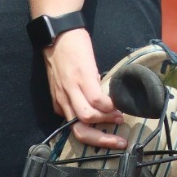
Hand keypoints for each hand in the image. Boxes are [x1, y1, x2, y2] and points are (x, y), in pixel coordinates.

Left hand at [49, 29, 127, 149]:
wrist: (58, 34)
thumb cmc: (62, 55)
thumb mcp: (63, 81)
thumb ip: (73, 95)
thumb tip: (94, 105)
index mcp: (60, 103)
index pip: (74, 129)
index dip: (94, 137)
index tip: (109, 138)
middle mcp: (63, 100)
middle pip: (79, 131)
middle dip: (101, 141)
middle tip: (119, 142)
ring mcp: (72, 89)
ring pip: (87, 118)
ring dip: (106, 121)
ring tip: (119, 118)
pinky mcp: (82, 78)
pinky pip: (96, 100)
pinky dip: (108, 106)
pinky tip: (116, 105)